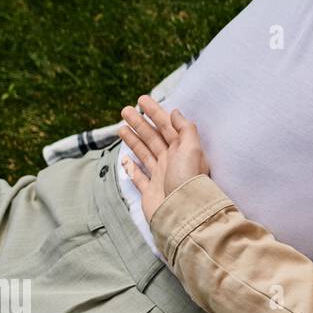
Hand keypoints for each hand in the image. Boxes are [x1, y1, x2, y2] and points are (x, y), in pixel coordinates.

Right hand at [118, 95, 209, 223]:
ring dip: (134, 140)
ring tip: (121, 127)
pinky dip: (132, 168)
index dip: (155, 112)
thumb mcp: (192, 149)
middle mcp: (171, 161)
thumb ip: (185, 130)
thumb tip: (175, 112)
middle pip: (153, 137)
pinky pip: (139, 177)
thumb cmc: (188, 180)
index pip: (166, 126)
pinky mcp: (150, 191)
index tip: (141, 100)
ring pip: (145, 153)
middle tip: (124, 110)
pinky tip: (125, 159)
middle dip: (140, 123)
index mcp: (182, 150)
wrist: (182, 213)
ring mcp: (160, 176)